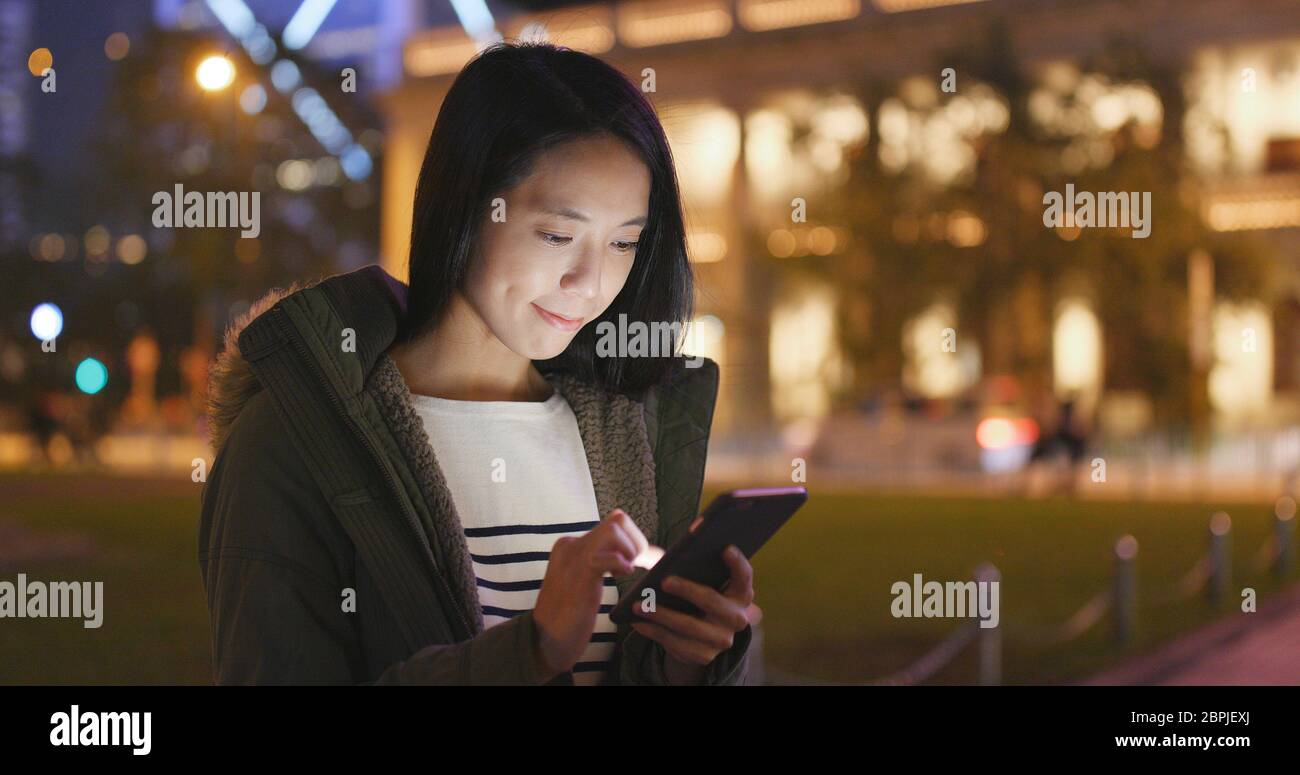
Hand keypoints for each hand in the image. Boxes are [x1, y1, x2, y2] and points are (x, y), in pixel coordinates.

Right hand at [531, 509, 649, 680]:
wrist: (544, 640)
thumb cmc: (568, 615)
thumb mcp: (584, 581)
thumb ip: (602, 563)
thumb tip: (637, 553)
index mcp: (571, 545)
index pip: (612, 524)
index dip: (632, 540)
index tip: (641, 562)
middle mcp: (571, 544)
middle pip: (617, 521)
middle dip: (635, 542)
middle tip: (635, 568)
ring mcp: (574, 556)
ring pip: (615, 530)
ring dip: (631, 550)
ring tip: (625, 573)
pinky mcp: (581, 573)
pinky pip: (610, 556)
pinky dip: (623, 564)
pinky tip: (622, 576)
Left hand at [630, 539, 754, 684]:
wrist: (702, 641)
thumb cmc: (701, 600)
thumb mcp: (706, 585)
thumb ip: (699, 570)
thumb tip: (669, 559)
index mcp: (741, 595)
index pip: (744, 576)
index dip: (737, 562)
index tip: (725, 548)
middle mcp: (737, 618)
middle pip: (711, 600)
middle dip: (686, 589)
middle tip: (663, 581)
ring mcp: (722, 640)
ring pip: (688, 625)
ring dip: (660, 614)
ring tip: (638, 605)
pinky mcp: (704, 656)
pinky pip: (675, 643)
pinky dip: (654, 631)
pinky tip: (638, 622)